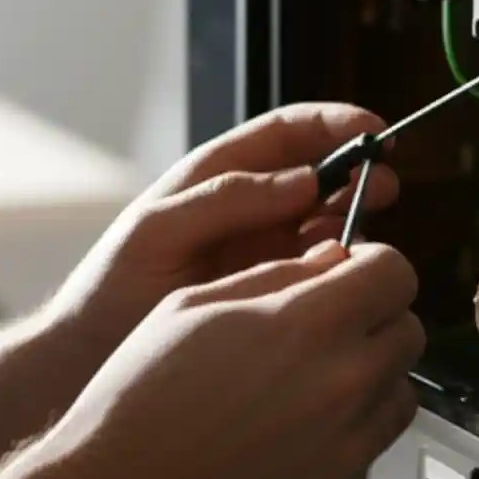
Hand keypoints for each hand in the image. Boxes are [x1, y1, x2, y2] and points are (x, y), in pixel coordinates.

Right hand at [0, 241, 424, 478]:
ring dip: (374, 366)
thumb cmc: (142, 399)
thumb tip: (330, 259)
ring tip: (318, 368)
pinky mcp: (342, 477)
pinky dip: (362, 415)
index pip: (395, 272)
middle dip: (377, 313)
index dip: (375, 261)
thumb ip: (275, 276)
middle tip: (332, 316)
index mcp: (307, 325)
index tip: (352, 267)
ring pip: (402, 383)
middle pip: (408, 328)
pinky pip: (380, 432)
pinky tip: (312, 411)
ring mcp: (348, 438)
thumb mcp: (195, 306)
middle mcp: (342, 381)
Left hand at [46, 103, 399, 355]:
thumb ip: (227, 199)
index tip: (373, 130)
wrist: (92, 355)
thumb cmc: (112, 285)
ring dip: (354, 218)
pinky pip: (318, 266)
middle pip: (319, 173)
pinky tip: (343, 271)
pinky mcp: (272, 287)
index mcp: (220, 175)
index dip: (334, 124)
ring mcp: (263, 247)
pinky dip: (339, 263)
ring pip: (326, 220)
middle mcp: (249, 206)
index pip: (287, 132)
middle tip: (386, 186)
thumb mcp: (158, 229)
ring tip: (364, 233)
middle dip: (358, 172)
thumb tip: (302, 179)